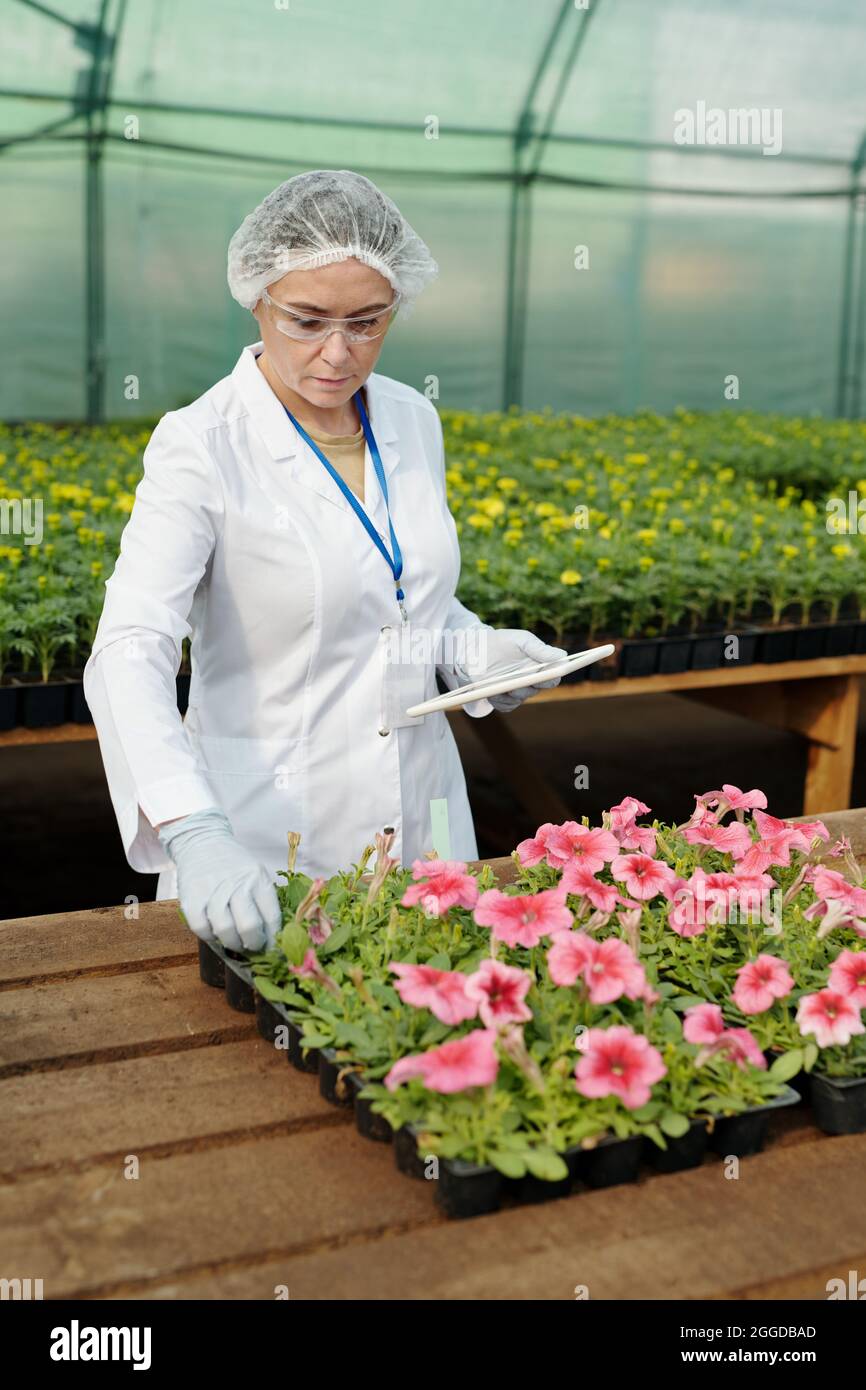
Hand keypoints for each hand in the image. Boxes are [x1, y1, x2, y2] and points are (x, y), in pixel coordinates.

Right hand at [157, 807, 281, 952]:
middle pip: (249, 926)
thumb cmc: (233, 864)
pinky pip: (202, 929)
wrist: (202, 841)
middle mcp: (237, 884)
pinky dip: (210, 937)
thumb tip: (271, 937)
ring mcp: (213, 891)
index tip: (273, 947)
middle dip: (254, 943)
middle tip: (253, 946)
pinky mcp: (191, 899)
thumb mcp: (255, 873)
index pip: (272, 916)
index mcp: (258, 878)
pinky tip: (215, 933)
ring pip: (225, 931)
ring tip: (235, 943)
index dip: (274, 938)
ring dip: (232, 944)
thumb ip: (262, 901)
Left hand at [459, 628, 568, 711]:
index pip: (553, 677)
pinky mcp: (503, 699)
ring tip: (500, 684)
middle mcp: (530, 680)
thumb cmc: (502, 641)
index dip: (551, 678)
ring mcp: (517, 691)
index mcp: (539, 666)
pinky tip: (492, 690)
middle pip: (537, 690)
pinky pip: (507, 706)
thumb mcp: (522, 640)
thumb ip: (541, 649)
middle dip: (528, 685)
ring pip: (521, 698)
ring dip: (512, 693)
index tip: (545, 675)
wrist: (475, 649)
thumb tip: (563, 657)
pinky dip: (501, 700)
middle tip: (518, 680)